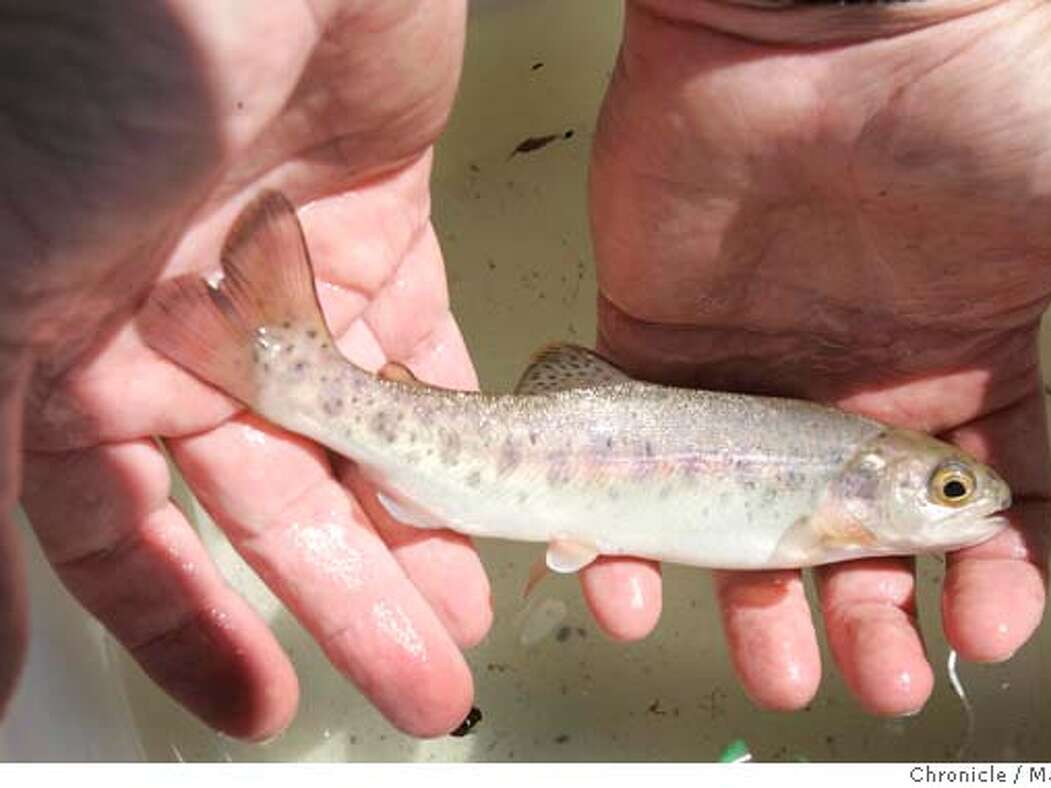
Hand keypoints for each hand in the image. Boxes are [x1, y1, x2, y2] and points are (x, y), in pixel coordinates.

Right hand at [6, 0, 491, 738]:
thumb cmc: (83, 73)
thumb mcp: (1, 298)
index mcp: (71, 355)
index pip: (132, 534)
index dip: (191, 625)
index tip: (262, 701)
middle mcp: (173, 325)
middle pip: (272, 499)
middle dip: (349, 599)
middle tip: (420, 678)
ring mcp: (279, 276)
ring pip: (361, 435)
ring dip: (416, 522)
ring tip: (468, 607)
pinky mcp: (369, 224)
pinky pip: (420, 348)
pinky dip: (457, 416)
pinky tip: (491, 482)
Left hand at [588, 0, 1050, 713]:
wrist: (805, 8)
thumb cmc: (961, 78)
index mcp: (963, 364)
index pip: (984, 510)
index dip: (995, 581)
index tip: (988, 631)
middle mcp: (856, 385)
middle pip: (866, 546)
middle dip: (876, 621)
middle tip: (876, 675)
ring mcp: (753, 377)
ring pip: (751, 530)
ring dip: (761, 612)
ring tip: (776, 666)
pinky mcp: (657, 355)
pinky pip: (637, 472)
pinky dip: (634, 544)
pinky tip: (645, 589)